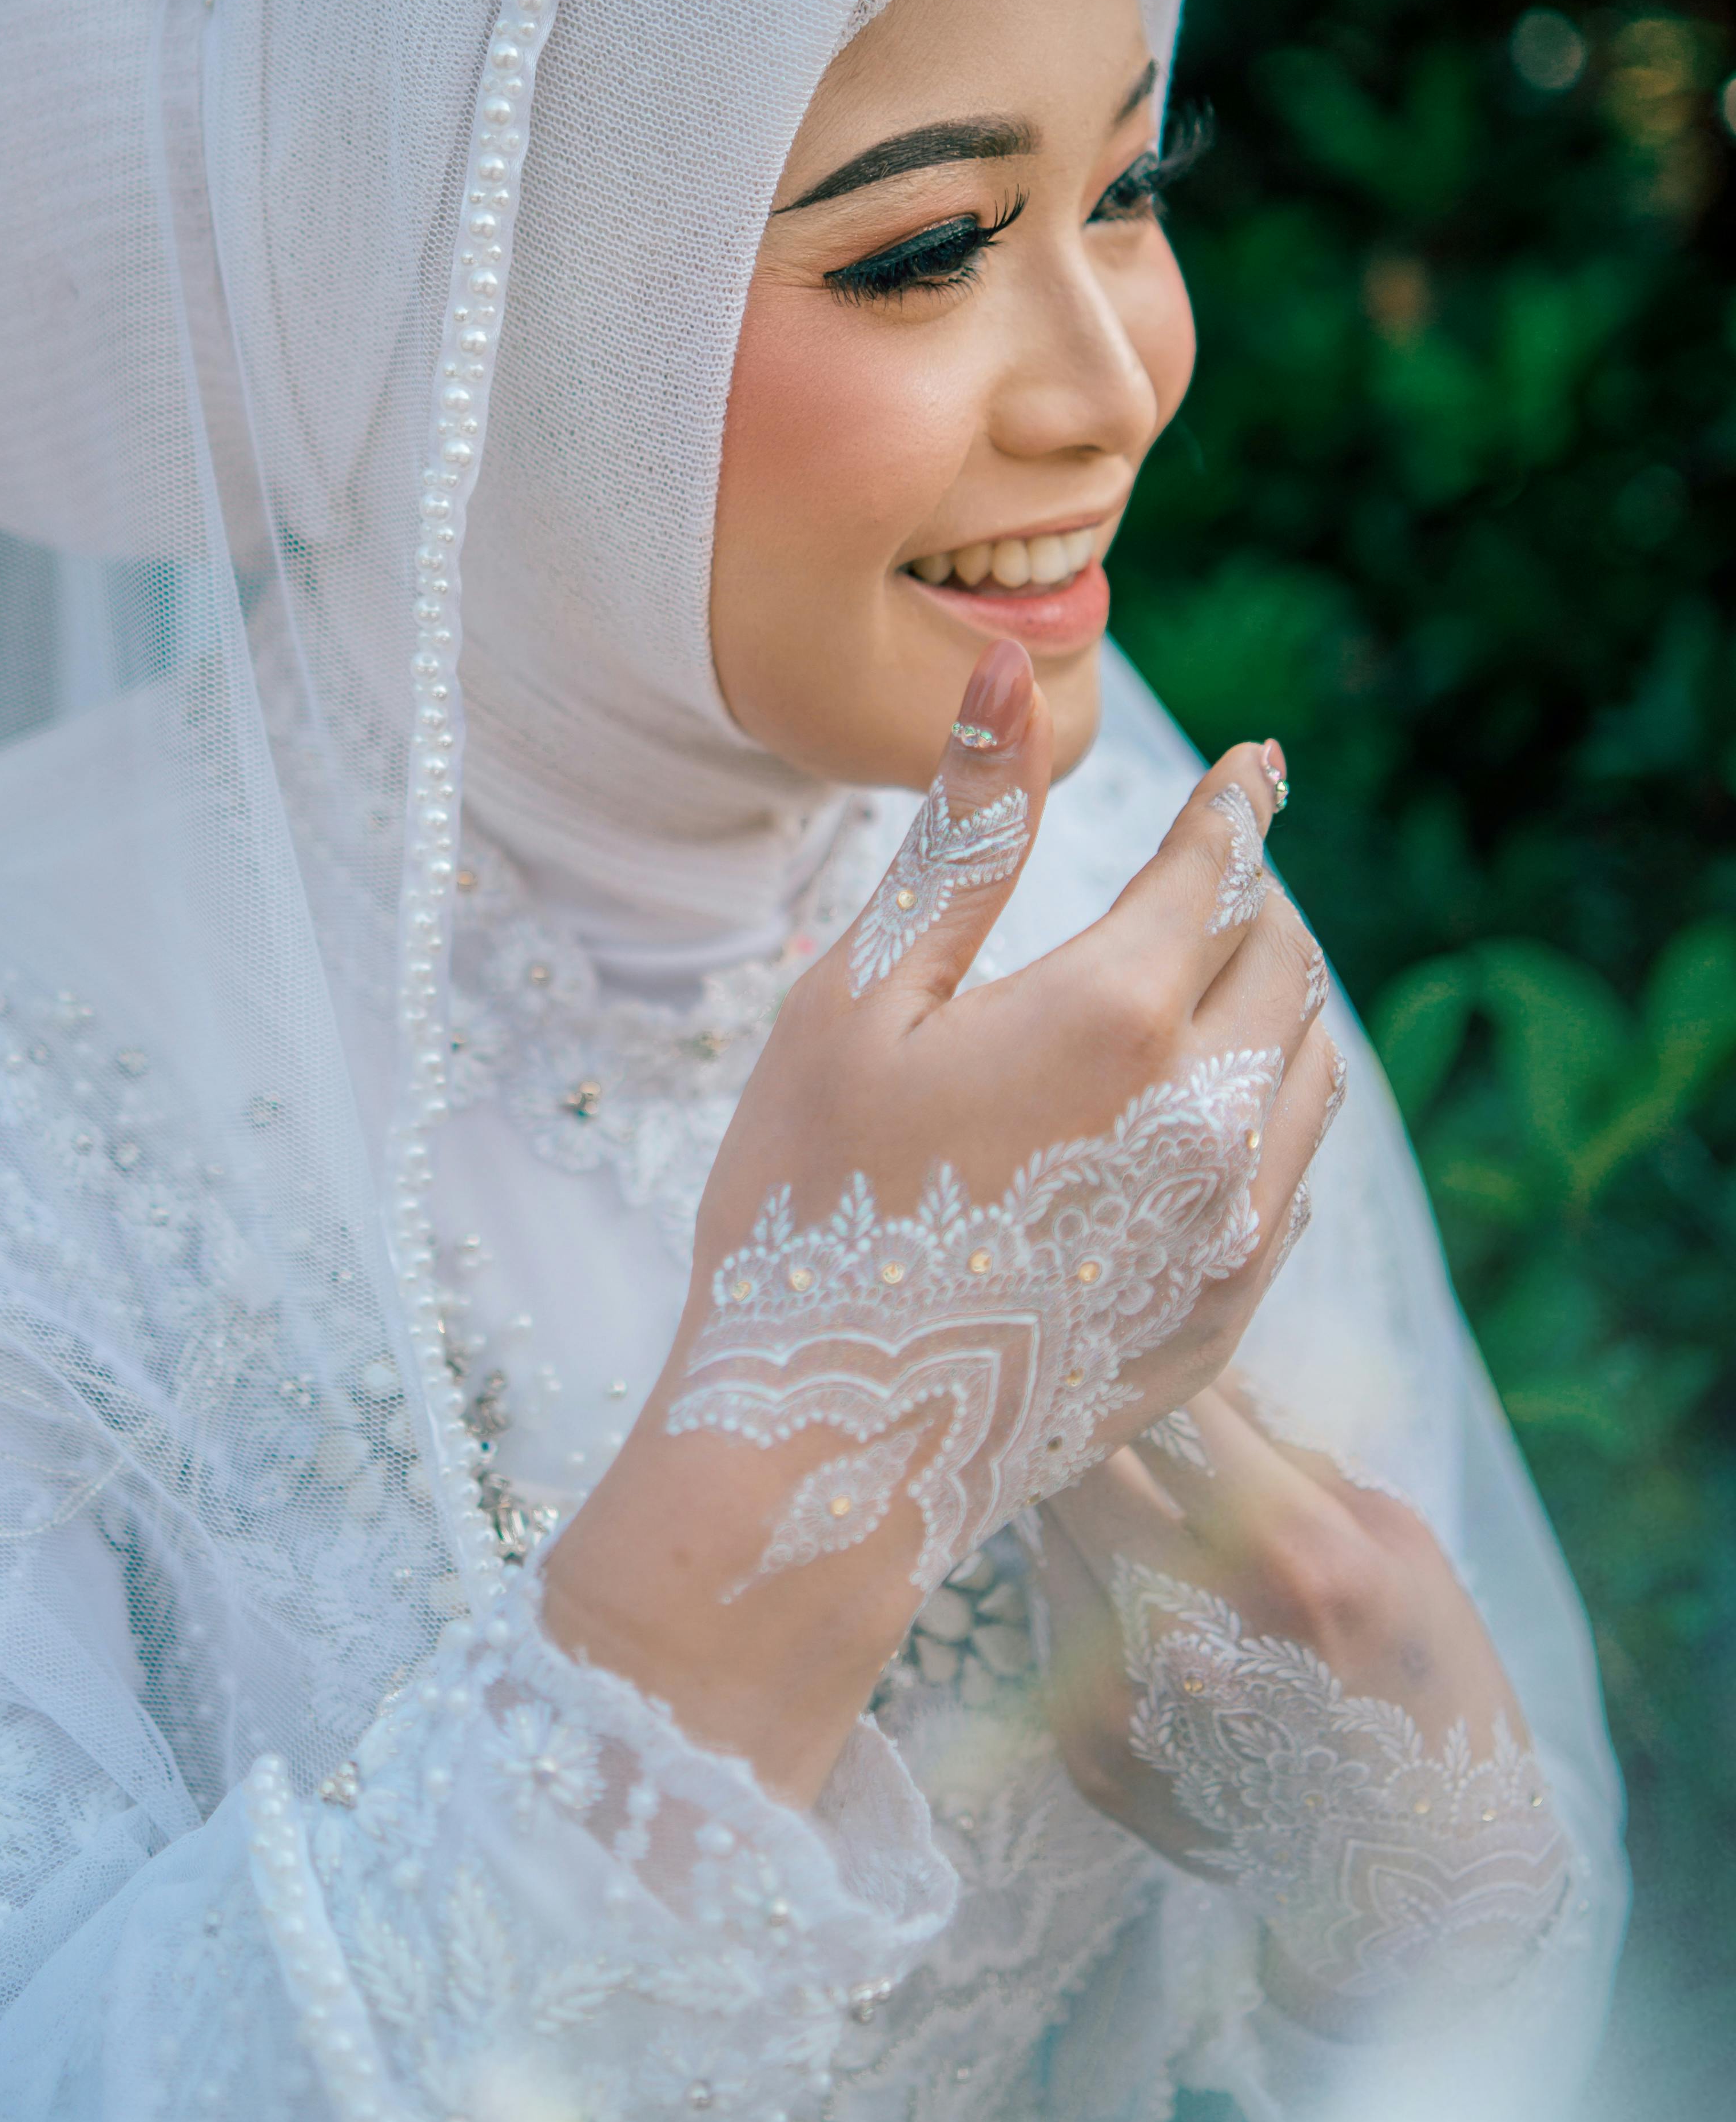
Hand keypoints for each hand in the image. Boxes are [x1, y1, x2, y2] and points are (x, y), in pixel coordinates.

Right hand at [543, 646, 1338, 1804]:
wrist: (819, 1448)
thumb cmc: (808, 1202)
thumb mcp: (862, 993)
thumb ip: (967, 832)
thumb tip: (1011, 672)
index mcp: (1116, 1016)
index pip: (1221, 868)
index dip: (1238, 803)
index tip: (1258, 765)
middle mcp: (1208, 1119)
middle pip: (1287, 965)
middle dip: (1255, 901)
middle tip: (1216, 875)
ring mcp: (1227, 1231)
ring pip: (1312, 1074)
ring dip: (1275, 1008)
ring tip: (1211, 987)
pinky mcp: (1222, 1317)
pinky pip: (1292, 1183)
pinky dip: (1269, 1119)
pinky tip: (1201, 1119)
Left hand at [1035, 1386, 1568, 2030]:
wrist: (1417, 1880)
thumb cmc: (1422, 1673)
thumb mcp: (1386, 1529)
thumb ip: (1271, 1437)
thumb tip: (1172, 1345)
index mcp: (1290, 1552)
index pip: (1162, 1393)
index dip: (1147, 1345)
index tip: (1138, 1321)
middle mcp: (1190, 1626)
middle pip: (1074, 1453)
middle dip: (1088, 1408)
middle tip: (1099, 1380)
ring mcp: (1124, 1699)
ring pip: (1042, 1526)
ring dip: (1077, 1495)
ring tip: (1129, 1494)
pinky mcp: (1084, 1751)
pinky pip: (1049, 1611)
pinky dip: (1082, 1583)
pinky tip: (1144, 1600)